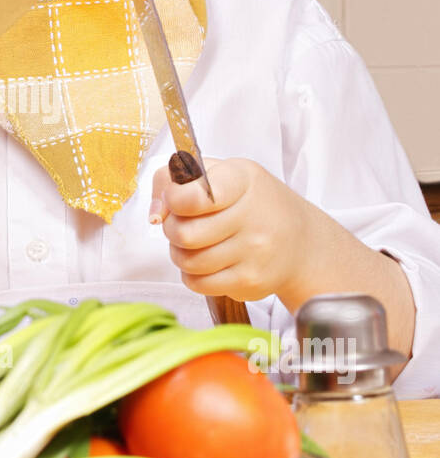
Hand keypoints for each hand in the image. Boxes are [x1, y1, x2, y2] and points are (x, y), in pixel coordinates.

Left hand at [149, 156, 312, 302]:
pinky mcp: (251, 281)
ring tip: (195, 244)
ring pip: (188, 261)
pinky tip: (207, 262)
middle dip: (173, 230)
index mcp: (242, 180)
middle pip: (184, 233)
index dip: (174, 200)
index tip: (178, 199)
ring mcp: (254, 252)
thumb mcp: (220, 173)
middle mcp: (252, 215)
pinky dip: (193, 274)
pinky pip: (199, 284)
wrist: (301, 242)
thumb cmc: (251, 203)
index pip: (194, 196)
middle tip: (183, 225)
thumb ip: (175, 180)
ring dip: (181, 253)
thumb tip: (156, 214)